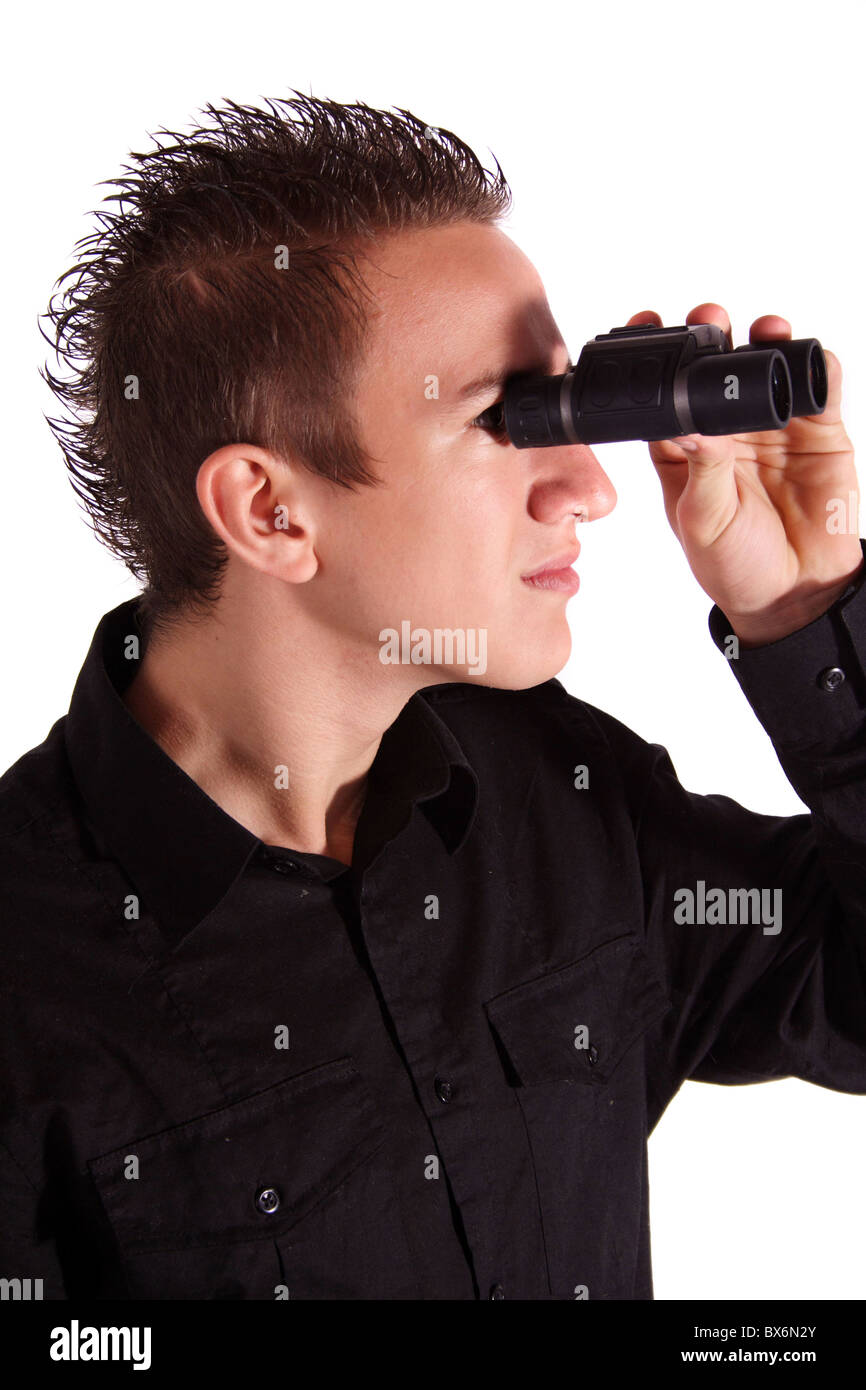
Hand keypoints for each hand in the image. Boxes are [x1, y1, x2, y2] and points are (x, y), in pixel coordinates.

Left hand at [626, 303, 862, 645]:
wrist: (797, 593)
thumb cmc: (736, 566)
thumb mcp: (706, 521)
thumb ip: (702, 471)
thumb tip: (691, 427)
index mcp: (684, 451)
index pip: (665, 394)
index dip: (657, 359)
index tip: (647, 325)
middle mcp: (726, 430)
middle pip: (716, 368)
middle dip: (711, 336)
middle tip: (708, 318)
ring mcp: (772, 427)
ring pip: (767, 367)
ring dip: (765, 339)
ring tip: (763, 329)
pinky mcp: (818, 431)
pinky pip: (819, 387)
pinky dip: (816, 365)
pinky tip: (809, 357)